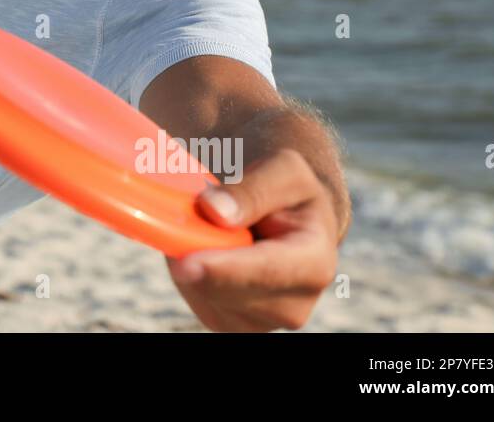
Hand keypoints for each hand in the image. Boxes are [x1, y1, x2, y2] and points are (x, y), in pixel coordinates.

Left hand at [166, 148, 339, 331]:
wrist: (288, 220)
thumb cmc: (287, 192)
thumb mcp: (283, 170)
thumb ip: (253, 190)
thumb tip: (215, 212)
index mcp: (315, 263)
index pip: (267, 272)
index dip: (225, 269)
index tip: (186, 262)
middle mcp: (295, 304)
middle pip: (229, 290)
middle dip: (197, 256)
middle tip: (178, 220)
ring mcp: (264, 321)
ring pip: (206, 296)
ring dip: (191, 260)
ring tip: (206, 228)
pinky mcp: (234, 324)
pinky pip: (197, 301)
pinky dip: (188, 273)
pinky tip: (202, 248)